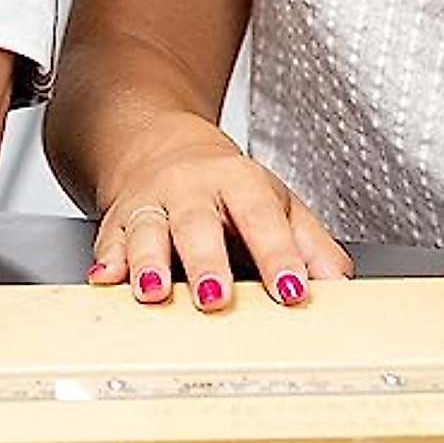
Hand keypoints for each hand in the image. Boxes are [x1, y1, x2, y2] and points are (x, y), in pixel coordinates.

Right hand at [86, 115, 352, 308]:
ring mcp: (150, 206)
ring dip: (147, 265)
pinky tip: (105, 279)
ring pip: (147, 233)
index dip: (278, 255)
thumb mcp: (276, 203)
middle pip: (197, 224)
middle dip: (206, 262)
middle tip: (216, 298)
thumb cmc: (225, 186)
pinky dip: (106, 261)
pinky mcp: (116, 224)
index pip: (261, 219)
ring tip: (154, 293)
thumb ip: (310, 243)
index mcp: (238, 183)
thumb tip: (338, 282)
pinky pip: (108, 242)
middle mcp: (190, 191)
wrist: (158, 145)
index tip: (293, 290)